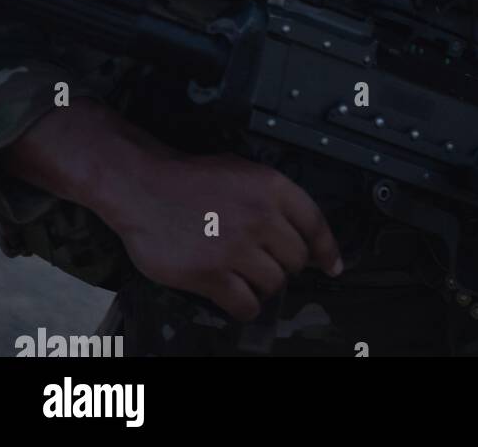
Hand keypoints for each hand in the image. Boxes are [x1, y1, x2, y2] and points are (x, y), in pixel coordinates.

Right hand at [100, 148, 342, 321]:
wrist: (144, 187)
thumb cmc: (190, 179)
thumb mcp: (242, 171)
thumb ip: (272, 197)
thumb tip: (298, 230)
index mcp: (271, 187)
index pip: (315, 224)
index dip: (328, 249)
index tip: (333, 266)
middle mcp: (259, 217)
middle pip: (296, 260)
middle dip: (285, 266)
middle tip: (268, 264)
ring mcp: (235, 247)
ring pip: (274, 284)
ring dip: (264, 286)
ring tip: (248, 278)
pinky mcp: (210, 274)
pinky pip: (245, 304)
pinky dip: (245, 306)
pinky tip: (237, 297)